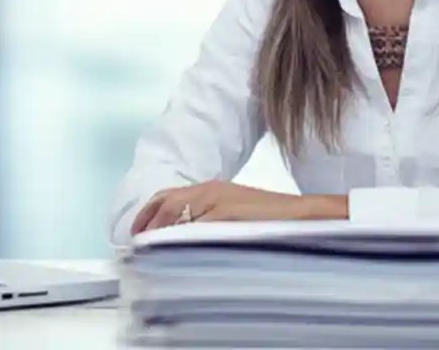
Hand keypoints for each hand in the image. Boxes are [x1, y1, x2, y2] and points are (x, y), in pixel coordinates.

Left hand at [129, 180, 348, 234]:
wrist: (302, 214)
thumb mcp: (234, 213)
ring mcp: (218, 200)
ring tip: (150, 249)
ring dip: (160, 232)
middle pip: (166, 202)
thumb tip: (182, 236)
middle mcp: (210, 190)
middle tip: (137, 243)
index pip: (167, 197)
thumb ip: (208, 218)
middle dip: (147, 223)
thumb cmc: (271, 217)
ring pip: (176, 214)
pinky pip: (195, 226)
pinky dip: (180, 237)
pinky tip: (173, 250)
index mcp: (210, 188)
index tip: (138, 232)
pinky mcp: (227, 212)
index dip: (149, 214)